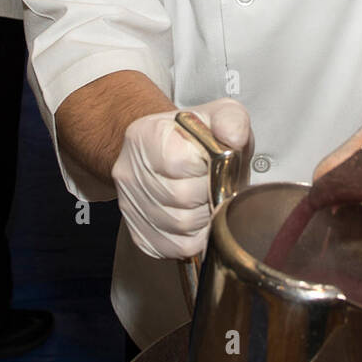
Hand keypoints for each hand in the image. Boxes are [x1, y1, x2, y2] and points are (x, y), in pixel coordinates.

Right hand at [111, 98, 251, 258]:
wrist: (174, 152)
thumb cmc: (196, 137)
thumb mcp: (219, 114)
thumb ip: (231, 119)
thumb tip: (233, 137)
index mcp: (145, 136)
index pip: (178, 161)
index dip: (205, 165)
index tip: (212, 160)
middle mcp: (129, 171)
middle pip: (180, 197)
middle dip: (209, 192)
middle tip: (215, 182)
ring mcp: (130, 205)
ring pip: (180, 225)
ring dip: (205, 215)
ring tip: (208, 197)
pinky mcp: (140, 234)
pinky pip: (176, 246)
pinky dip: (197, 236)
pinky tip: (199, 216)